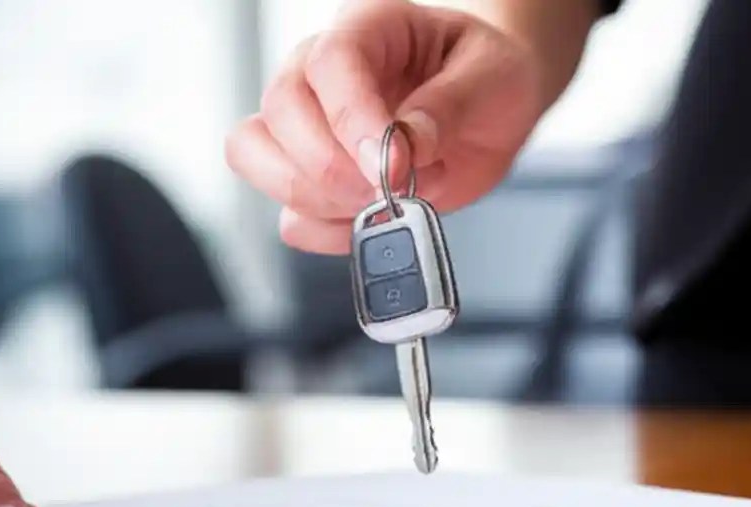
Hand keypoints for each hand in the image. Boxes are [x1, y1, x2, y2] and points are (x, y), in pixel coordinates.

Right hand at [225, 0, 544, 252]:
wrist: (489, 112)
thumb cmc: (486, 80)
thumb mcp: (494, 79)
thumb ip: (451, 106)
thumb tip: (403, 145)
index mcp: (369, 30)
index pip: (332, 62)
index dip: (352, 117)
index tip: (391, 164)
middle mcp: (319, 72)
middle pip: (281, 112)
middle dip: (334, 168)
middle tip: (392, 188)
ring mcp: (304, 125)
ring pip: (256, 157)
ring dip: (318, 199)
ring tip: (382, 202)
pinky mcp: (309, 180)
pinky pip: (290, 217)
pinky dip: (328, 232)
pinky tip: (374, 222)